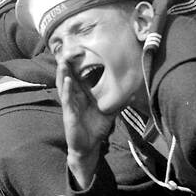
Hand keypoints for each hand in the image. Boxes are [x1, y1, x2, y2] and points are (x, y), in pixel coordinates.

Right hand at [57, 58, 114, 188]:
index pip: (78, 76)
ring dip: (63, 73)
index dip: (76, 64)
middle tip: (67, 49)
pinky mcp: (68, 115)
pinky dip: (66, 90)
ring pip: (64, 86)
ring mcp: (70, 105)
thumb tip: (132, 95)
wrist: (89, 147)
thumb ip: (119, 103)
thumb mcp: (109, 113)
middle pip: (68, 77)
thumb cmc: (95, 128)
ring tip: (63, 61)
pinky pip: (67, 100)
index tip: (78, 49)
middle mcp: (74, 97)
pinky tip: (67, 81)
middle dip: (67, 64)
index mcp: (81, 95)